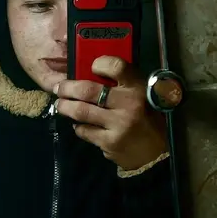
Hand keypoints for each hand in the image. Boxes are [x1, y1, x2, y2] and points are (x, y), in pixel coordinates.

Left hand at [54, 56, 167, 170]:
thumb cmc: (146, 118)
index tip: (92, 66)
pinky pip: (85, 131)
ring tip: (60, 104)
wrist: (156, 154)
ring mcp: (118, 124)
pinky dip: (78, 126)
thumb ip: (122, 84)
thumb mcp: (141, 95)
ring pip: (82, 111)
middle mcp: (128, 103)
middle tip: (59, 87)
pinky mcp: (110, 142)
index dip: (100, 63)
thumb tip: (90, 73)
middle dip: (68, 88)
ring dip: (66, 107)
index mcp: (138, 87)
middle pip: (88, 90)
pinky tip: (78, 124)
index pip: (116, 66)